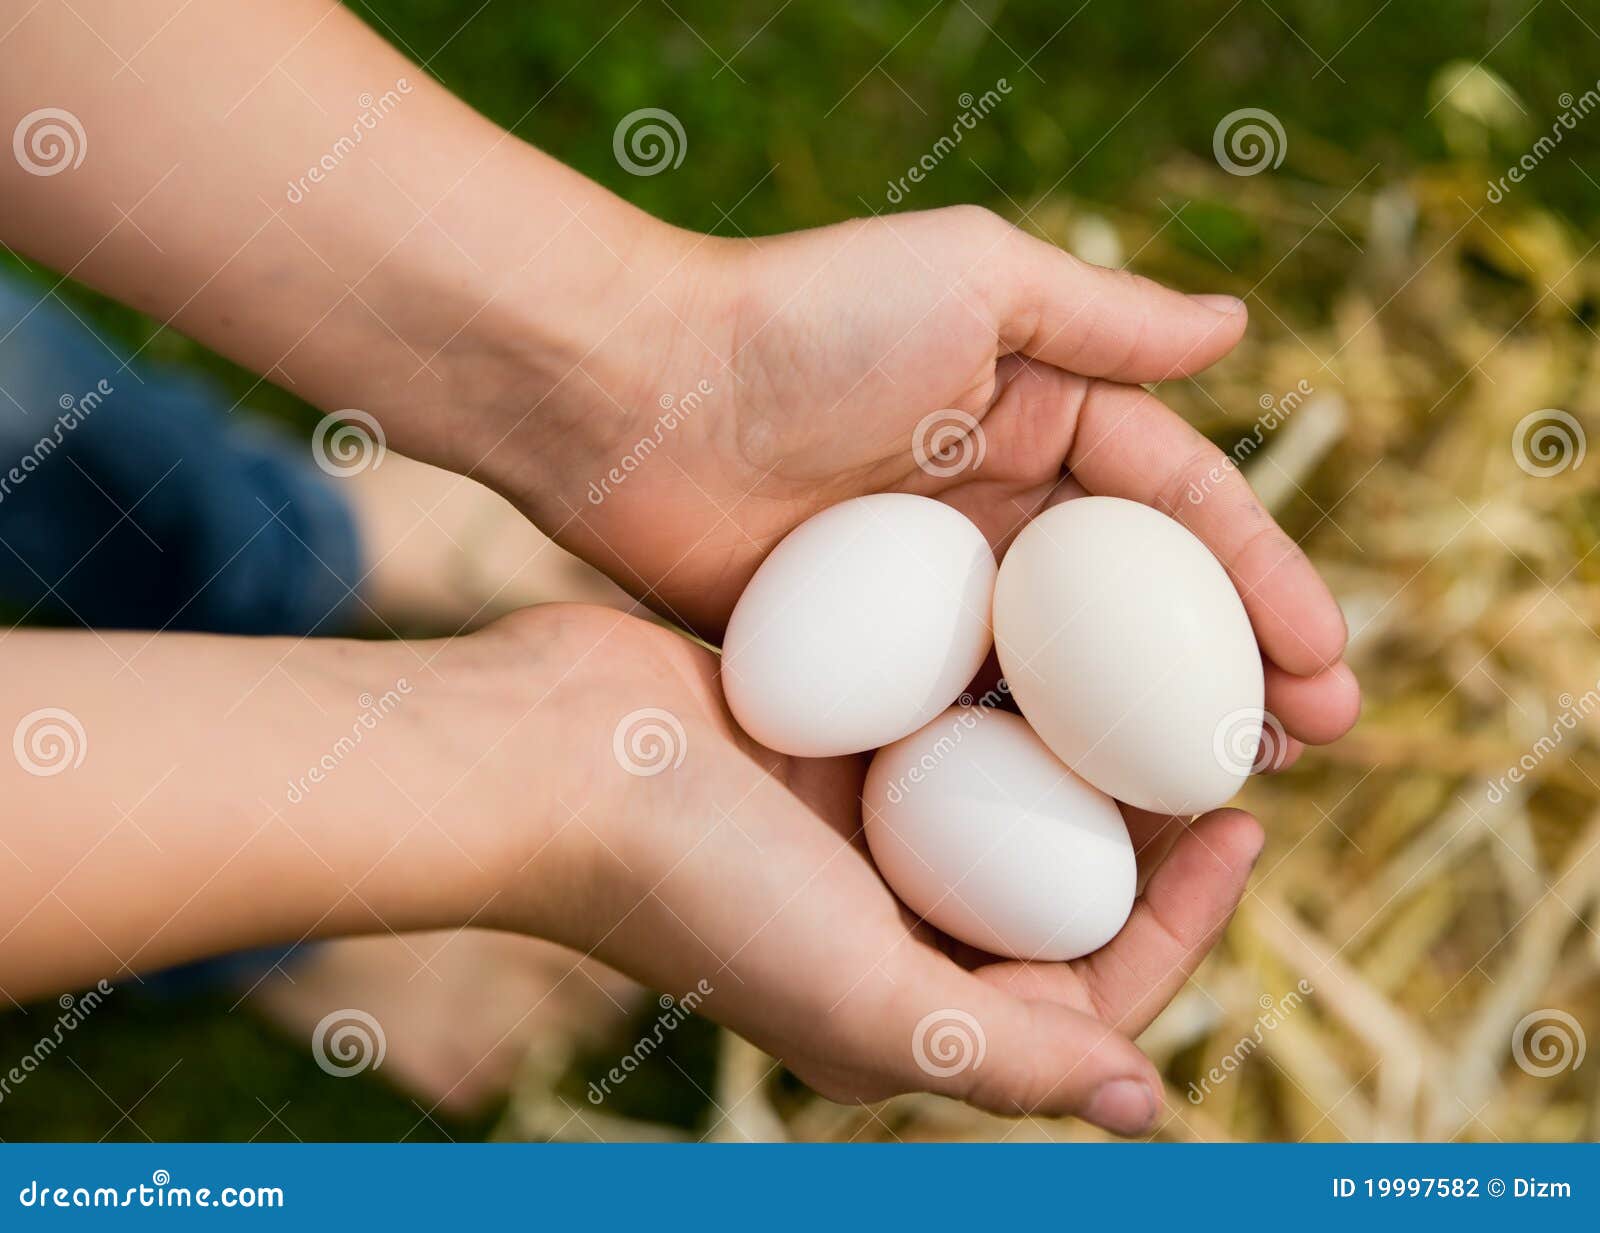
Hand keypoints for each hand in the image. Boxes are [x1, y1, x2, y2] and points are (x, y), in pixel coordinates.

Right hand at [465, 604, 1264, 1134]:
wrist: (551, 758)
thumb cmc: (701, 889)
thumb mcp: (864, 1002)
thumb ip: (1007, 1054)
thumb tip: (1149, 1105)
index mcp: (907, 1004)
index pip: (1088, 986)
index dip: (1187, 920)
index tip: (1247, 823)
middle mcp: (891, 921)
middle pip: (1059, 881)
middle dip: (1146, 818)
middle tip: (1226, 735)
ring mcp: (858, 827)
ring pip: (1012, 790)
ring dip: (1087, 740)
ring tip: (1164, 670)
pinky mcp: (828, 744)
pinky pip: (949, 716)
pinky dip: (1007, 685)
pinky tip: (1056, 624)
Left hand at [505, 207, 1358, 756]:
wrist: (632, 400)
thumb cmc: (802, 324)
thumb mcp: (970, 281)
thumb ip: (1101, 318)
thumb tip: (1238, 327)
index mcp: (1038, 421)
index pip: (1180, 511)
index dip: (1263, 581)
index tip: (1329, 662)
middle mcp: (999, 512)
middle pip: (1141, 610)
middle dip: (1231, 672)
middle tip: (1309, 747)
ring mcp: (936, 596)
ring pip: (1069, 680)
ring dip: (1149, 736)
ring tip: (1227, 796)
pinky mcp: (868, 661)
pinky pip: (971, 719)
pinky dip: (1034, 763)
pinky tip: (1090, 817)